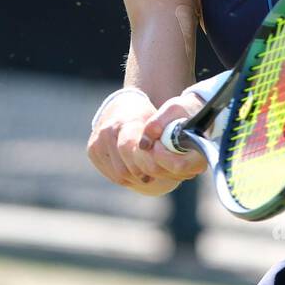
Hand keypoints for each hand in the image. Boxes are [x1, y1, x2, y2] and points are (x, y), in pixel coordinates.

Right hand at [87, 92, 206, 195]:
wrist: (123, 105)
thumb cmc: (147, 114)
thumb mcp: (162, 121)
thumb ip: (171, 138)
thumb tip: (191, 163)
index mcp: (126, 122)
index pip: (135, 152)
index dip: (151, 164)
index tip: (164, 170)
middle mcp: (108, 132)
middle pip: (128, 169)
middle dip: (146, 175)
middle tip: (160, 176)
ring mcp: (97, 142)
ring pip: (121, 175)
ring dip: (137, 179)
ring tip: (151, 175)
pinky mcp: (92, 151)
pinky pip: (112, 175)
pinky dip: (127, 178)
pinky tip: (137, 173)